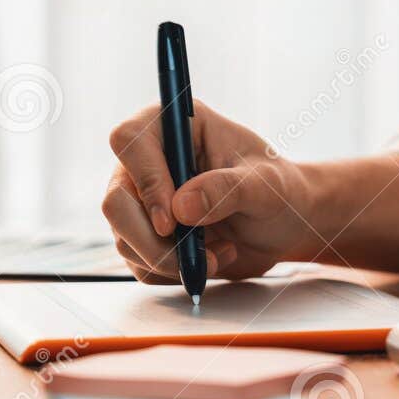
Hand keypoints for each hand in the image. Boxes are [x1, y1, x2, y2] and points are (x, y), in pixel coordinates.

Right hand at [102, 101, 314, 281]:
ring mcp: (142, 200)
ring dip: (171, 260)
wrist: (283, 224)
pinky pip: (140, 264)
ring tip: (220, 253)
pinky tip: (210, 259)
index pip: (130, 140)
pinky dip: (175, 273)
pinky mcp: (146, 235)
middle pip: (116, 201)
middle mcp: (149, 160)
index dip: (145, 181)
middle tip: (193, 259)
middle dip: (151, 241)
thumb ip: (227, 189)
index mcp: (174, 125)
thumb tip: (180, 208)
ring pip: (124, 239)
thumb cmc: (278, 190)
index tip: (172, 221)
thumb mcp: (266, 185)